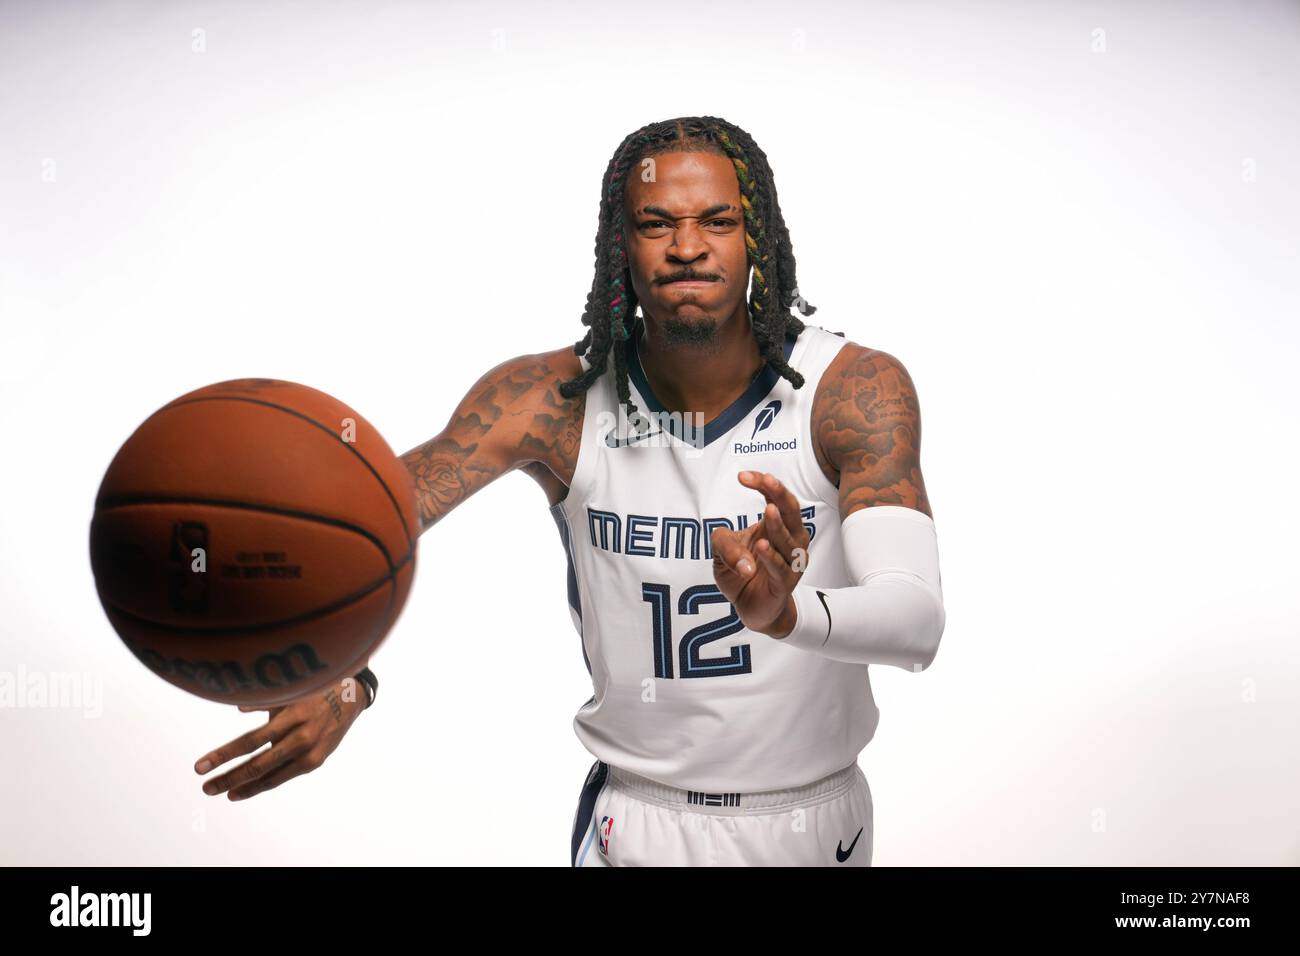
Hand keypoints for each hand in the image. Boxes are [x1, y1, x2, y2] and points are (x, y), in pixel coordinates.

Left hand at [194, 678, 366, 800]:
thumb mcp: (291, 690)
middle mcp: (301, 736)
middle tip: (206, 787)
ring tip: (223, 793)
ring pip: (271, 775)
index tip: (200, 766)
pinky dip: (264, 783)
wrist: (351, 697)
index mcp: (291, 716)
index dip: (223, 755)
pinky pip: (284, 775)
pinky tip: (246, 788)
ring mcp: (310, 751)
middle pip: (258, 763)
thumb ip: (265, 701)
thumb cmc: (312, 690)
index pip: (250, 741)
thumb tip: (239, 707)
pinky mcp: (316, 761)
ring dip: (245, 786)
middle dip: (229, 777)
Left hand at [710, 471, 809, 636]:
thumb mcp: (722, 551)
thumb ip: (723, 542)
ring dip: (778, 526)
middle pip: (791, 511)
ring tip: (768, 511)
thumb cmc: (742, 571)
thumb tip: (741, 557)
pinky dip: (772, 557)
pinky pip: (781, 568)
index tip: (742, 476)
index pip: (775, 497)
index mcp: (777, 525)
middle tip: (767, 481)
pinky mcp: (785, 583)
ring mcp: (791, 561)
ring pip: (789, 540)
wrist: (752, 607)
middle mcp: (790, 539)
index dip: (764, 484)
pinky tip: (761, 547)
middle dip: (779, 494)